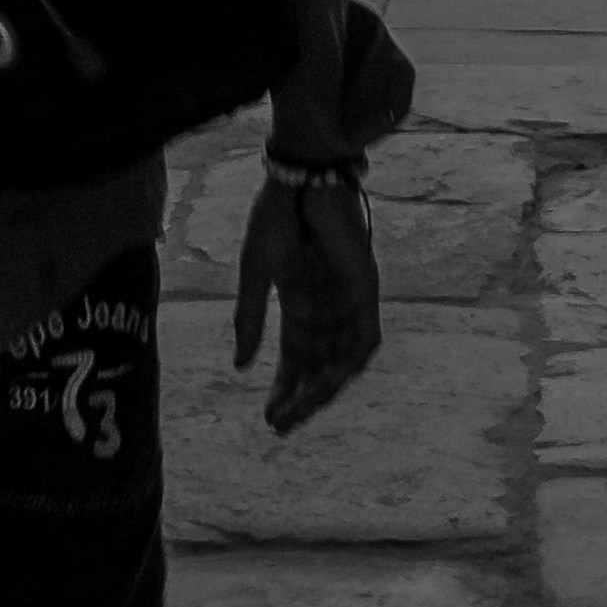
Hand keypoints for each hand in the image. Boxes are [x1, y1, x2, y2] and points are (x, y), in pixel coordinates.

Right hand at [233, 174, 382, 432]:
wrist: (299, 180)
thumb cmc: (275, 218)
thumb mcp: (256, 274)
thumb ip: (250, 318)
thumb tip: (241, 367)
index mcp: (300, 300)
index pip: (296, 356)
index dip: (284, 388)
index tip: (269, 417)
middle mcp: (327, 306)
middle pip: (320, 365)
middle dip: (303, 397)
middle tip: (283, 426)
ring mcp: (347, 298)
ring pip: (342, 358)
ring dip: (324, 387)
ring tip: (301, 410)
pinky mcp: (365, 287)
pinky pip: (365, 336)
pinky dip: (352, 362)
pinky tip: (332, 383)